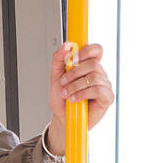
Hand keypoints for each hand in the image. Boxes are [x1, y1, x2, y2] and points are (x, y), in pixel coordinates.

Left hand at [48, 41, 112, 155]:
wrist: (62, 117)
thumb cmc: (62, 98)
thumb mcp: (55, 75)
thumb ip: (59, 58)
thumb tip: (67, 45)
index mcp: (89, 65)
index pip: (96, 50)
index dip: (87, 50)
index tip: (74, 58)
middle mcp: (99, 73)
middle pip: (93, 64)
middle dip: (74, 73)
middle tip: (64, 82)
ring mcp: (105, 85)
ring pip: (94, 77)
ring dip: (76, 86)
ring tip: (67, 94)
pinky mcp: (107, 98)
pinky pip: (98, 90)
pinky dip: (83, 94)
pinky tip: (74, 99)